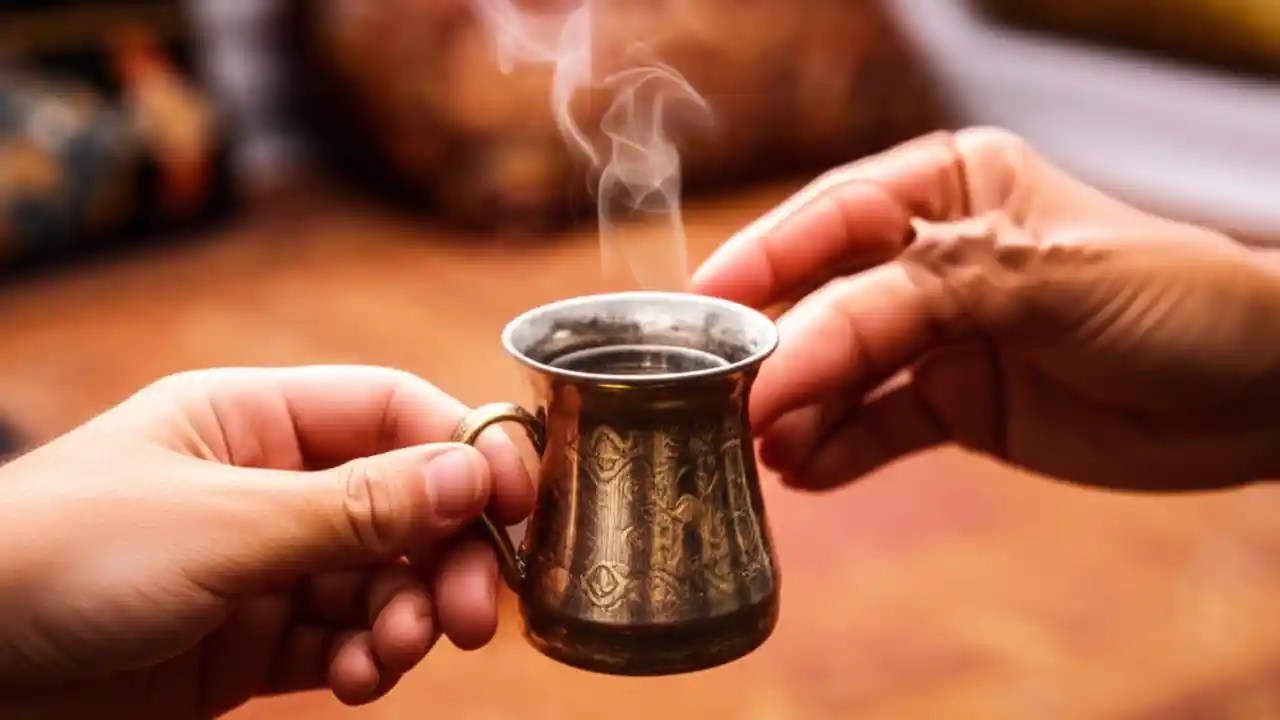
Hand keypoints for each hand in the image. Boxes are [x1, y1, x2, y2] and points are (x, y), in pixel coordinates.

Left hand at [0, 367, 532, 717]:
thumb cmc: (61, 555)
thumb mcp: (221, 525)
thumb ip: (355, 506)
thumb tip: (472, 473)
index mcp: (256, 419)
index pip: (393, 415)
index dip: (465, 451)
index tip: (518, 505)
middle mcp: (270, 484)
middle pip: (404, 505)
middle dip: (446, 557)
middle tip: (473, 615)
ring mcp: (262, 565)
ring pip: (380, 580)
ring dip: (407, 617)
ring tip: (393, 655)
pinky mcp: (249, 641)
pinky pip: (340, 639)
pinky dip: (365, 659)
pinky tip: (355, 681)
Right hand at [693, 128, 1279, 490]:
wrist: (1264, 397)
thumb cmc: (1170, 298)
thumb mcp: (1034, 275)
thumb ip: (905, 306)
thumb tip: (787, 354)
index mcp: (953, 189)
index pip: (836, 217)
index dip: (766, 259)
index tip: (704, 305)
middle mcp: (936, 259)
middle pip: (827, 298)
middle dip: (776, 348)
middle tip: (721, 396)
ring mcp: (943, 336)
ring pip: (845, 370)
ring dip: (800, 409)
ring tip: (760, 450)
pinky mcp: (959, 405)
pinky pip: (881, 428)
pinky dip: (839, 452)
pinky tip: (804, 474)